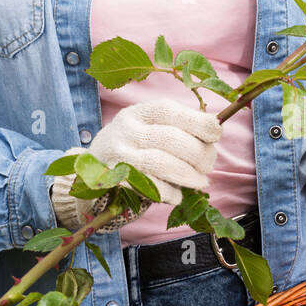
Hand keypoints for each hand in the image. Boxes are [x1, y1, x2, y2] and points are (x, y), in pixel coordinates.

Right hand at [49, 100, 222, 231]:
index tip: (216, 134)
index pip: (170, 111)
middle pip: (171, 139)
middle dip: (199, 154)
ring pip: (161, 163)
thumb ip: (178, 127)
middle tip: (208, 166)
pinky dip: (170, 193)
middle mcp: (125, 130)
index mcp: (138, 112)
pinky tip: (178, 194)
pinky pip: (149, 188)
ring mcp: (118, 156)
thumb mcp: (149, 128)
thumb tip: (215, 131)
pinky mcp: (114, 182)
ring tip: (200, 182)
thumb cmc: (133, 148)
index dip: (198, 122)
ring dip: (188, 175)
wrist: (89, 173)